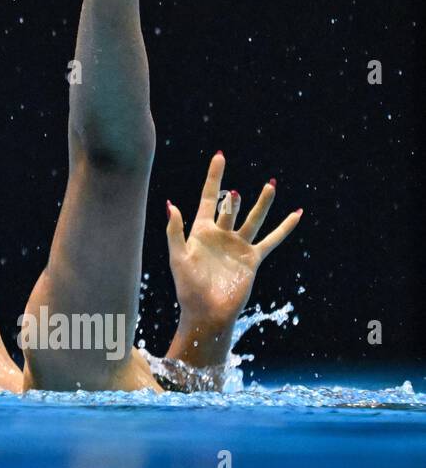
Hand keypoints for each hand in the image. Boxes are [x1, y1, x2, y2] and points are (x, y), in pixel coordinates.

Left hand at [165, 153, 302, 327]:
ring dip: (262, 203)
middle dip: (235, 199)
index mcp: (200, 231)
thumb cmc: (188, 287)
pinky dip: (284, 227)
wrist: (208, 312)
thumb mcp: (178, 257)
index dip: (214, 176)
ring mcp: (238, 245)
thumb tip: (171, 205)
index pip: (209, 197)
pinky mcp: (252, 258)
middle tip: (236, 193)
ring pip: (253, 218)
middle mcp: (220, 235)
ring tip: (270, 185)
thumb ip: (174, 231)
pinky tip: (296, 214)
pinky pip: (271, 239)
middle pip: (231, 208)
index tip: (220, 156)